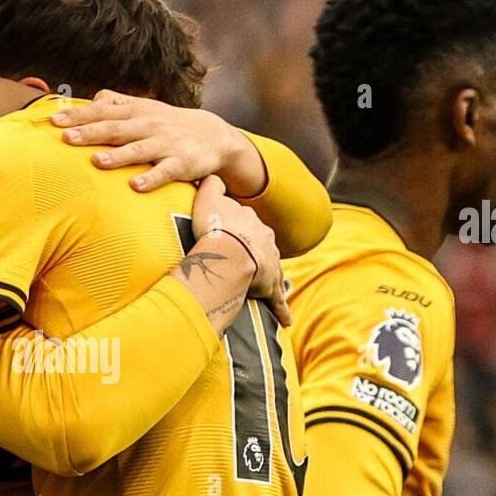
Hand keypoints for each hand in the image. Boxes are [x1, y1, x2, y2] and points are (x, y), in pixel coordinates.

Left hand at [50, 90, 265, 196]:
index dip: (78, 116)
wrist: (214, 135)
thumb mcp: (145, 108)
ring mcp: (165, 144)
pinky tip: (134, 187)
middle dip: (90, 132)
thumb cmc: (169, 123)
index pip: (102, 111)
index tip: (54, 121)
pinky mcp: (181, 164)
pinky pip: (164, 173)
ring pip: (138, 150)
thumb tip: (88, 99)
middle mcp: (149, 125)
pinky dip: (150, 179)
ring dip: (117, 155)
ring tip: (96, 161)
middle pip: (115, 128)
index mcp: (136, 111)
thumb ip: (116, 103)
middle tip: (65, 137)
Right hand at [191, 176, 290, 327]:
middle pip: (262, 245)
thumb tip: (212, 174)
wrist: (230, 251)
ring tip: (265, 285)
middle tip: (247, 259)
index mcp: (252, 222)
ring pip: (273, 270)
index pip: (246, 222)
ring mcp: (270, 263)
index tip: (229, 232)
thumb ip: (211, 184)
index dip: (236, 227)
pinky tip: (287, 321)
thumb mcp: (209, 197)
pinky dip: (282, 310)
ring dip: (270, 277)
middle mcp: (265, 240)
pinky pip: (277, 300)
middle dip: (257, 251)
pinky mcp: (269, 286)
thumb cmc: (216, 227)